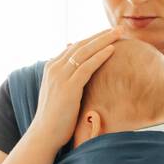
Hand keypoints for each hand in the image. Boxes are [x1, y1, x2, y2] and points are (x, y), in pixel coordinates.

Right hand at [33, 27, 122, 146]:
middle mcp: (54, 68)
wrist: (44, 134)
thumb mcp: (59, 94)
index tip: (107, 34)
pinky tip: (112, 50)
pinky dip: (100, 56)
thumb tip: (80, 77)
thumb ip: (66, 81)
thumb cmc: (54, 118)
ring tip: (119, 34)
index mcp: (51, 68)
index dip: (92, 39)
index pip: (74, 47)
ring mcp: (60, 76)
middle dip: (100, 35)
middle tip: (117, 28)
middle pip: (81, 45)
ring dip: (103, 40)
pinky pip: (87, 67)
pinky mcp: (68, 87)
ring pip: (85, 52)